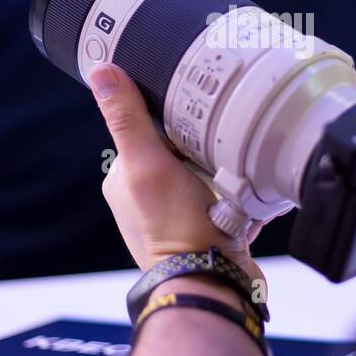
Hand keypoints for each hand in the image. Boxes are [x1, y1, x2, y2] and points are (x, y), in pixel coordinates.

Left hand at [89, 63, 261, 276]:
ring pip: (210, 172)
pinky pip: (232, 198)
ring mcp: (181, 215)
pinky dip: (245, 192)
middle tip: (222, 139)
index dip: (170, 115)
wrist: (213, 284)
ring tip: (241, 166)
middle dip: (204, 143)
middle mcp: (148, 198)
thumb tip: (100, 72)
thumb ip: (126, 118)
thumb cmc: (176, 229)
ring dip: (228, 167)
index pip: (147, 129)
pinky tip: (255, 186)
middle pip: (182, 149)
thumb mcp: (146, 162)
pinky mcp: (211, 229)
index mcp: (126, 180)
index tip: (194, 105)